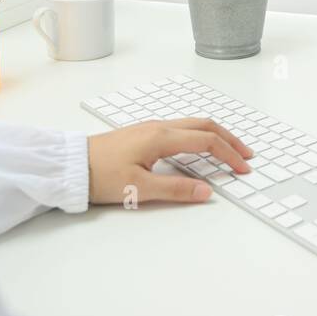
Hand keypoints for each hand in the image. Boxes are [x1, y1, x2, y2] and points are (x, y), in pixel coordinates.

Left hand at [87, 118, 253, 205]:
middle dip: (229, 139)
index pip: (206, 142)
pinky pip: (181, 128)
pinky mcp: (143, 133)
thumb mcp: (138, 189)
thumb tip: (207, 191)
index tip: (243, 169)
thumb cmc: (99, 175)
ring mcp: (151, 127)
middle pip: (204, 125)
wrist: (70, 165)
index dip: (229, 155)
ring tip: (229, 150)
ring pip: (193, 124)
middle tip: (247, 155)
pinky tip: (200, 147)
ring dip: (215, 135)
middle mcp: (159, 126)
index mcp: (161, 137)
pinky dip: (200, 135)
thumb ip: (176, 189)